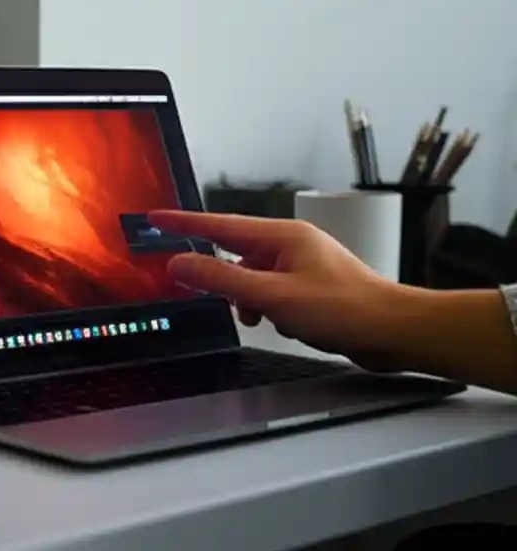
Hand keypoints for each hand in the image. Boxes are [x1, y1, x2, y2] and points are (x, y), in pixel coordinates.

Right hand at [147, 210, 410, 369]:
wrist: (395, 332)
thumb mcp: (272, 297)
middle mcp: (291, 244)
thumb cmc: (345, 310)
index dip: (183, 223)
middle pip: (234, 251)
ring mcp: (301, 265)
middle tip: (194, 285)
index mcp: (281, 235)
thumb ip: (221, 280)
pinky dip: (266, 308)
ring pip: (252, 276)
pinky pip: (271, 292)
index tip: (155, 219)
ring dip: (247, 298)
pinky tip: (279, 324)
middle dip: (218, 274)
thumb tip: (179, 264)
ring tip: (259, 317)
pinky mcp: (310, 287)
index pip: (219, 224)